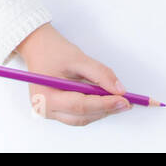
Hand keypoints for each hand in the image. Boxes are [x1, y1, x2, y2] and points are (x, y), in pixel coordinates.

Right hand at [15, 23, 129, 125]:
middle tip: (127, 101)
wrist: (38, 47)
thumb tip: (119, 89)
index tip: (124, 99)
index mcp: (45, 96)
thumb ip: (100, 74)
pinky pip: (78, 115)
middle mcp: (45, 108)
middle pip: (82, 116)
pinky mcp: (56, 110)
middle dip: (106, 109)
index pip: (80, 105)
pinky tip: (106, 100)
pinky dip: (93, 109)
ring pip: (82, 119)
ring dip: (101, 111)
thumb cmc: (53, 50)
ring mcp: (49, 112)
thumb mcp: (78, 58)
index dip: (104, 104)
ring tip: (119, 101)